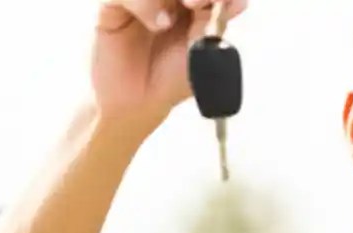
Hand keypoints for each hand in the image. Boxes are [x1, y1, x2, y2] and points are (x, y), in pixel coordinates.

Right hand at [91, 0, 248, 123]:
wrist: (139, 103)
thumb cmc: (171, 79)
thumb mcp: (202, 53)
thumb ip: (216, 24)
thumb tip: (239, 2)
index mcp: (193, 2)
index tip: (223, 2)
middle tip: (197, 4)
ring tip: (178, 16)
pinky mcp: (113, 5)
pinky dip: (145, 5)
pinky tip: (158, 25)